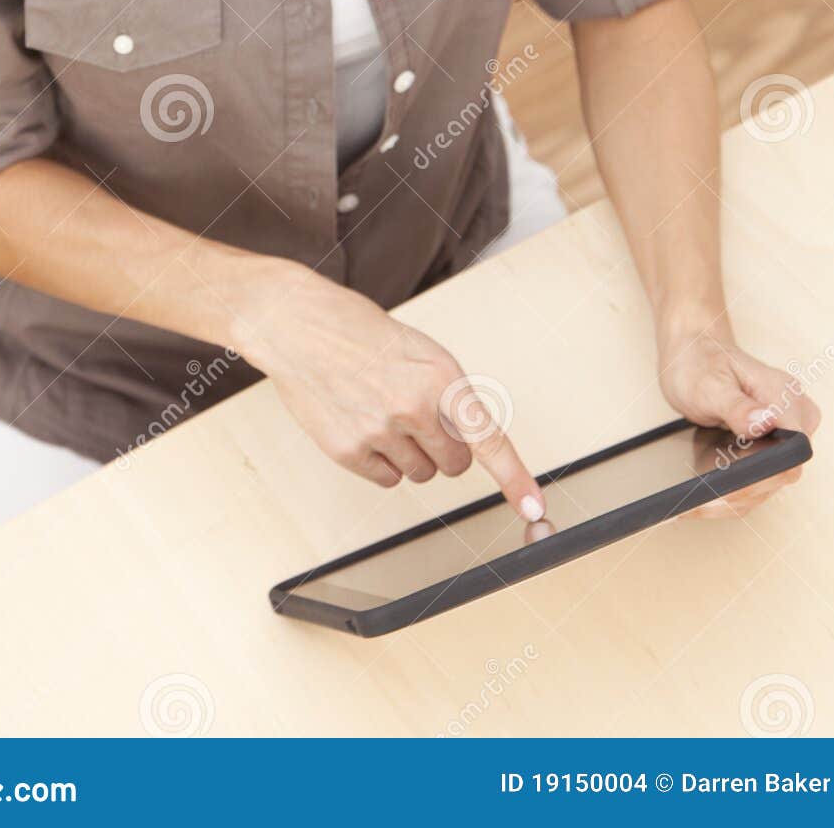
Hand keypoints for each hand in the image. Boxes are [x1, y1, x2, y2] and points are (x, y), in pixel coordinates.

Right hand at [243, 266, 545, 519]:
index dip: (514, 478)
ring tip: (384, 413)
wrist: (299, 325)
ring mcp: (379, 431)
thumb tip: (470, 441)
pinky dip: (381, 462)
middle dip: (445, 448)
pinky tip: (364, 427)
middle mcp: (414, 407)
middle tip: (419, 418)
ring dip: (411, 454)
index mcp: (441, 377)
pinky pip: (387, 480)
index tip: (534, 508)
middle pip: (455, 464)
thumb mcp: (421, 352)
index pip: (488, 438)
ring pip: (421, 474)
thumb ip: (449, 396)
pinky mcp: (348, 450)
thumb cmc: (361, 333)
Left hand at [656, 308, 820, 518]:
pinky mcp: (768, 445)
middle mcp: (792, 416)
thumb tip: (764, 423)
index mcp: (784, 397)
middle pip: (780, 473)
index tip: (726, 488)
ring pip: (768, 482)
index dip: (763, 476)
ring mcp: (782, 433)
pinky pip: (757, 478)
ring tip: (694, 508)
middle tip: (698, 504)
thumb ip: (737, 405)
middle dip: (742, 493)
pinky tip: (701, 501)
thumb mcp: (709, 383)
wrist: (692, 352)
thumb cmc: (699, 360)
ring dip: (733, 499)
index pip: (792, 452)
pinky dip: (731, 493)